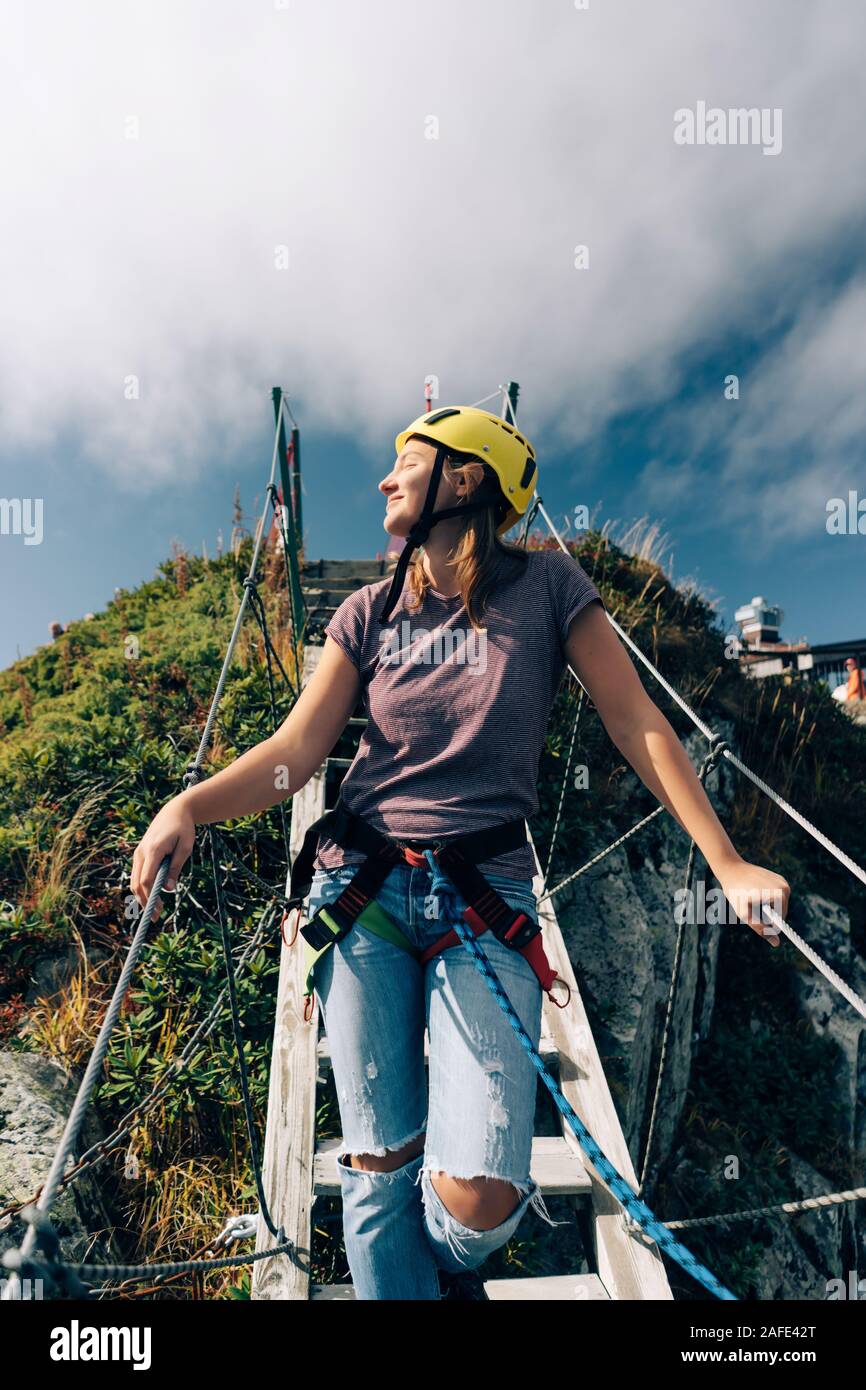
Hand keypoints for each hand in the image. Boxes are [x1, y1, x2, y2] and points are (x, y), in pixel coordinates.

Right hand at [130, 798, 195, 920]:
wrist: (175, 811)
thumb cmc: (183, 829)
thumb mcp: (185, 848)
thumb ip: (175, 868)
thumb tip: (168, 889)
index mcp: (153, 850)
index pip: (147, 879)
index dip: (150, 897)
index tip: (158, 911)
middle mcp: (141, 852)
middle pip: (137, 883)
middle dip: (145, 901)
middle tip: (156, 917)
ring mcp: (138, 853)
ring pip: (134, 880)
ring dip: (142, 896)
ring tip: (154, 909)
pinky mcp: (140, 854)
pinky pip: (137, 874)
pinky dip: (141, 887)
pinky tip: (150, 896)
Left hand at [715, 858, 790, 947]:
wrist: (731, 868)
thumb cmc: (735, 892)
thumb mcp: (744, 914)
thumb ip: (760, 929)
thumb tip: (776, 943)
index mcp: (780, 895)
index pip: (780, 921)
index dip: (765, 924)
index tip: (752, 916)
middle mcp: (785, 887)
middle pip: (780, 913)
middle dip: (766, 915)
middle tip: (750, 905)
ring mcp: (783, 882)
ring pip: (778, 906)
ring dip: (766, 907)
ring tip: (751, 898)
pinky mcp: (779, 879)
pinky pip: (776, 896)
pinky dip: (767, 898)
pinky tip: (754, 891)